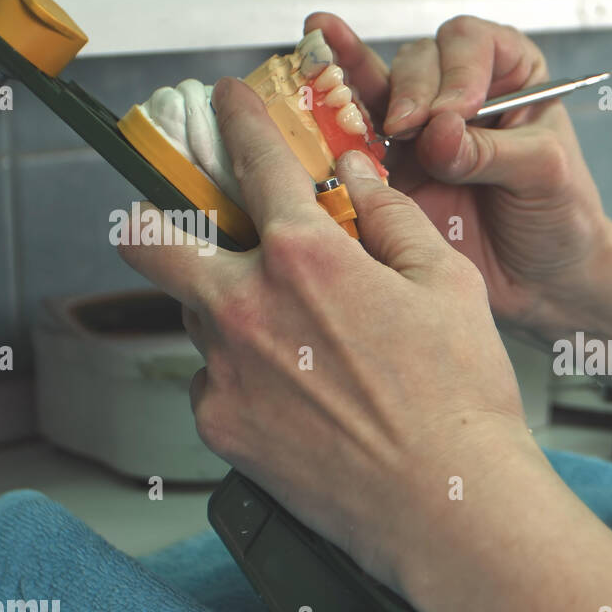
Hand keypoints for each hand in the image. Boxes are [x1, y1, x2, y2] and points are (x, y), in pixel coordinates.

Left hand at [117, 78, 530, 591]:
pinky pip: (213, 383)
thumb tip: (357, 177)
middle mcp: (246, 307)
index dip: (237, 121)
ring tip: (293, 337)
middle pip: (150, 239)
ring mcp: (225, 372)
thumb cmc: (460, 398)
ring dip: (225, 306)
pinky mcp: (221, 429)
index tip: (228, 107)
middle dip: (160, 218)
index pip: (252, 162)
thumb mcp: (448, 284)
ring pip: (192, 315)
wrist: (448, 504)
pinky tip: (302, 397)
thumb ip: (391, 218)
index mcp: (306, 257)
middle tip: (194, 226)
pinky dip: (245, 377)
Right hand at [304, 12, 611, 344]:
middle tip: (412, 130)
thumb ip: (492, 151)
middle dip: (413, 92)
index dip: (459, 69)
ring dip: (355, 86)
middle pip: (421, 62)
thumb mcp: (545, 176)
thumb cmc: (562, 220)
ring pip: (380, 90)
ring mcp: (422, 130)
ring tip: (332, 85)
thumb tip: (440, 134)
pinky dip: (333, 111)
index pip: (474, 43)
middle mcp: (461, 93)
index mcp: (511, 77)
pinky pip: (357, 134)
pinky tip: (311, 80)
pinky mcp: (393, 171)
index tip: (458, 111)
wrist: (546, 281)